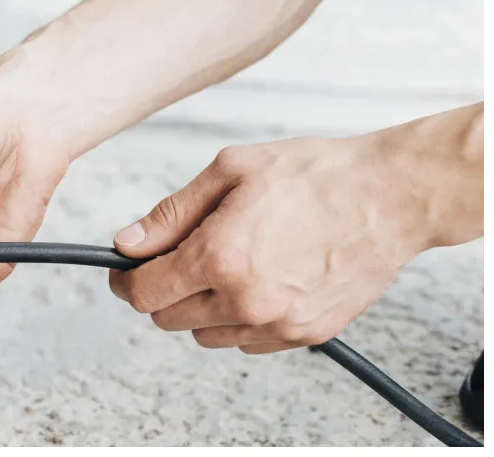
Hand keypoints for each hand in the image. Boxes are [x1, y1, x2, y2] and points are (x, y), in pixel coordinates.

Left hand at [108, 132, 448, 353]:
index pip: (143, 292)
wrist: (388, 196)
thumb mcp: (229, 171)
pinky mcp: (306, 334)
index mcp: (219, 256)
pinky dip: (239, 318)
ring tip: (228, 261)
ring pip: (206, 334)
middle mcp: (245, 299)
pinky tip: (257, 278)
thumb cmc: (314, 175)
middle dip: (163, 287)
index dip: (125, 278)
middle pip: (168, 317)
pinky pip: (247, 342)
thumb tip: (128, 243)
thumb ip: (171, 214)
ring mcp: (278, 322)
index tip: (126, 267)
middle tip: (180, 254)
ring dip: (201, 306)